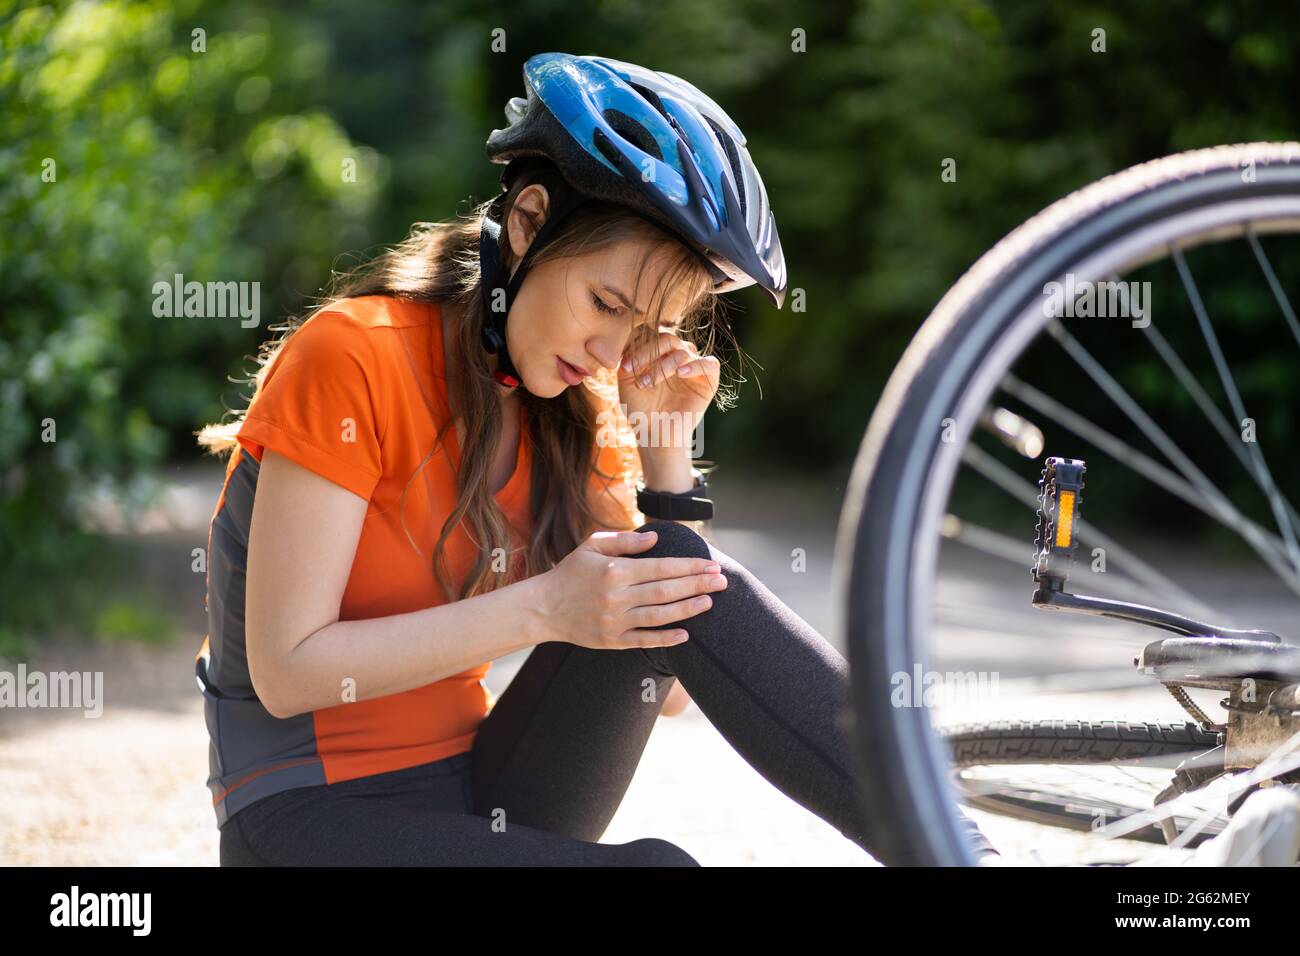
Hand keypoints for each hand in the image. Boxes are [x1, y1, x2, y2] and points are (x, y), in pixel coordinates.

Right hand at [534, 528, 727, 649]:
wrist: (542, 608)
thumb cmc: (570, 573)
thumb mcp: (592, 546)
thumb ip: (625, 541)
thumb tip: (657, 538)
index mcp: (615, 571)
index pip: (662, 568)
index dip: (689, 567)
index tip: (711, 565)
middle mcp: (617, 597)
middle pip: (666, 591)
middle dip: (697, 585)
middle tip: (722, 581)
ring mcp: (615, 621)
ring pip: (659, 616)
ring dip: (688, 609)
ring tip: (709, 602)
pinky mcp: (612, 641)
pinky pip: (644, 641)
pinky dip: (666, 639)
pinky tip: (686, 635)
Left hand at [619, 330, 719, 441]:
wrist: (654, 433)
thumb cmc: (639, 408)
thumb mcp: (626, 380)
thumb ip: (628, 356)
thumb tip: (630, 338)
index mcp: (660, 351)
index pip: (653, 334)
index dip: (638, 345)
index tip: (624, 365)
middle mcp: (678, 354)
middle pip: (667, 338)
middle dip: (648, 353)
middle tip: (633, 370)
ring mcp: (694, 365)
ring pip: (683, 351)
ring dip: (663, 366)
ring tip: (647, 383)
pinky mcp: (709, 380)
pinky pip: (709, 364)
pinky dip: (696, 365)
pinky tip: (681, 374)